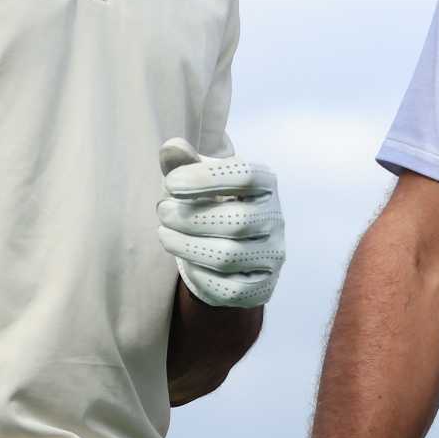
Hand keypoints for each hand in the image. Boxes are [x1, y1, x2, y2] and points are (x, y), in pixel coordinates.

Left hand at [158, 139, 283, 307]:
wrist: (230, 248)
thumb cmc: (210, 203)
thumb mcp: (196, 180)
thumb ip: (183, 163)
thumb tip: (171, 148)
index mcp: (265, 183)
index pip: (245, 175)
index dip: (205, 178)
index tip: (170, 183)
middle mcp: (276, 218)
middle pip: (237, 220)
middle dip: (190, 217)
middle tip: (162, 212)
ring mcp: (272, 255)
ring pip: (229, 257)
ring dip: (187, 246)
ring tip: (164, 234)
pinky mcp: (262, 288)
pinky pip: (228, 289)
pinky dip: (199, 275)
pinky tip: (185, 261)